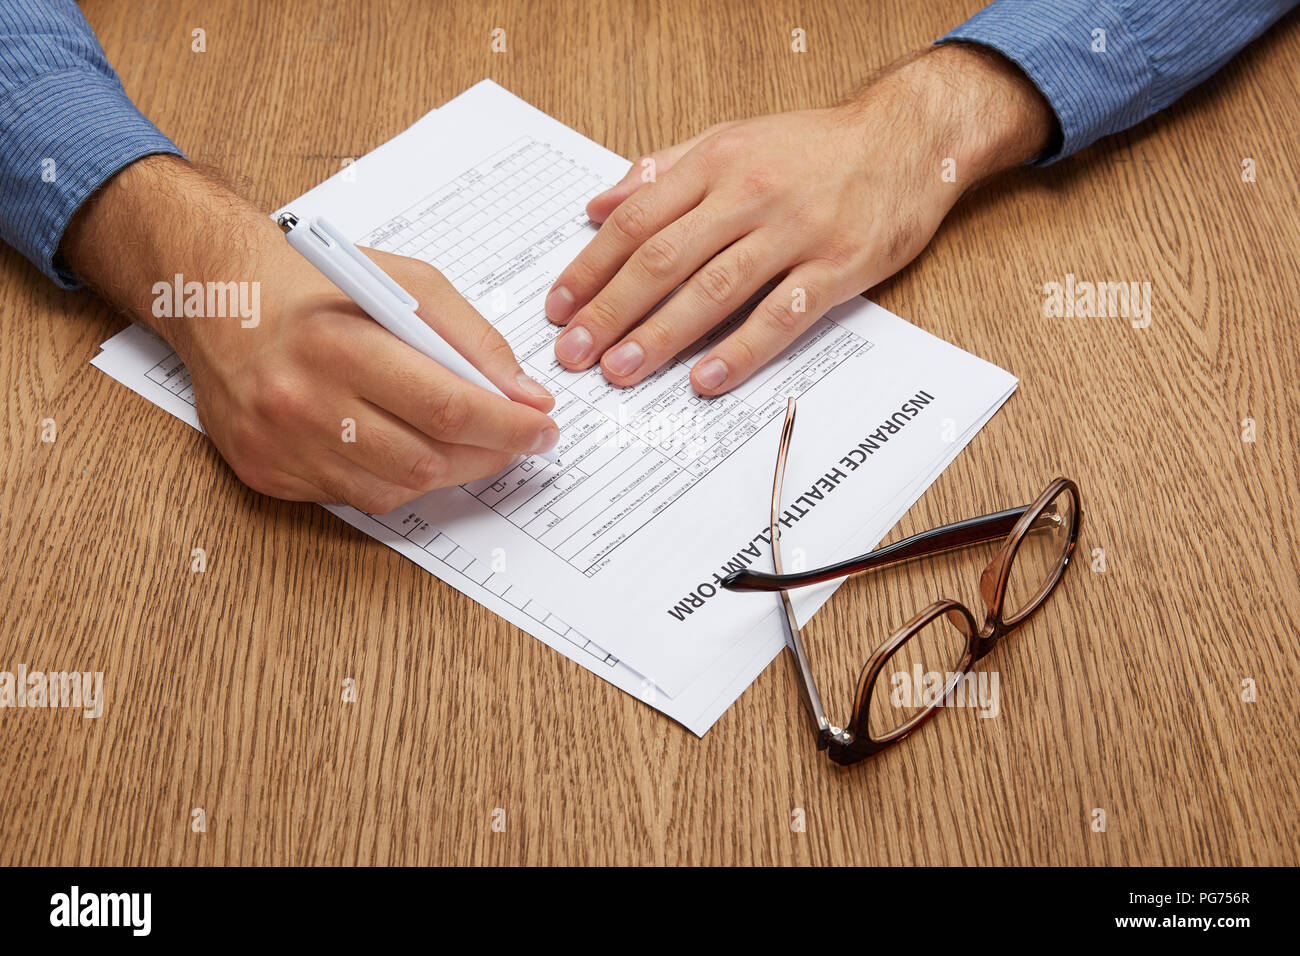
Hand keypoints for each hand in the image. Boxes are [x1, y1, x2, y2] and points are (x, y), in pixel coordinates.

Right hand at [62, 156, 558, 513]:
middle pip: (425, 459)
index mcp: (339, 344)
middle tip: (518, 439)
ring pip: (395, 490)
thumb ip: (473, 341)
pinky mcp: (265, 473)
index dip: (508, 426)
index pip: (447, 407)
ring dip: (446, 471)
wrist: (217, 298)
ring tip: (466, 442)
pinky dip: (395, 480)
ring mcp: (279, 445)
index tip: (543, 428)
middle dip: (487, 454)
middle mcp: (301, 401)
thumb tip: (527, 399)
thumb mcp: (406, 285)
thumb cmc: (319, 287)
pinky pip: (355, 498)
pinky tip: (405, 447)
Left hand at [546, 43, 1053, 393]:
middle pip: (663, 258)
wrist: (908, 137)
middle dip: (610, 311)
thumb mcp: (731, 139)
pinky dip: (742, 350)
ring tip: (621, 371)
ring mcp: (794, 232)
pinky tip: (707, 379)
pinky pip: (782, 315)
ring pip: (714, 289)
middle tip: (574, 355)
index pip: (635, 220)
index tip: (558, 309)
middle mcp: (748, 194)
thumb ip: (661, 171)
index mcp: (716, 163)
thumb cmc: (814, 146)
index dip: (591, 268)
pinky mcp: (837, 267)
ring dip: (660, 335)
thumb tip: (596, 206)